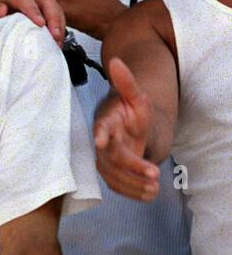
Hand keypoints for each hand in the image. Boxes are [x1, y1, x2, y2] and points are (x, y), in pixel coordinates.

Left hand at [0, 0, 65, 45]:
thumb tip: (1, 11)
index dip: (34, 11)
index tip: (40, 24)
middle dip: (54, 17)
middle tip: (56, 36)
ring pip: (53, 5)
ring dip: (59, 23)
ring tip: (58, 41)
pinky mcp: (39, 6)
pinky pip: (53, 12)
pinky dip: (58, 25)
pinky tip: (57, 40)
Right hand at [93, 57, 159, 200]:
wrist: (131, 126)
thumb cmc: (133, 111)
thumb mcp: (136, 96)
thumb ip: (126, 82)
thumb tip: (116, 61)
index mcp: (106, 121)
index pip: (100, 127)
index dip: (100, 134)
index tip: (101, 142)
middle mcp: (101, 141)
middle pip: (111, 157)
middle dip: (132, 167)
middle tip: (154, 173)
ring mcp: (104, 158)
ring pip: (113, 176)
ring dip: (134, 184)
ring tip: (155, 188)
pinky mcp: (109, 171)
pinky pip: (116, 185)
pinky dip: (132, 192)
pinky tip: (149, 194)